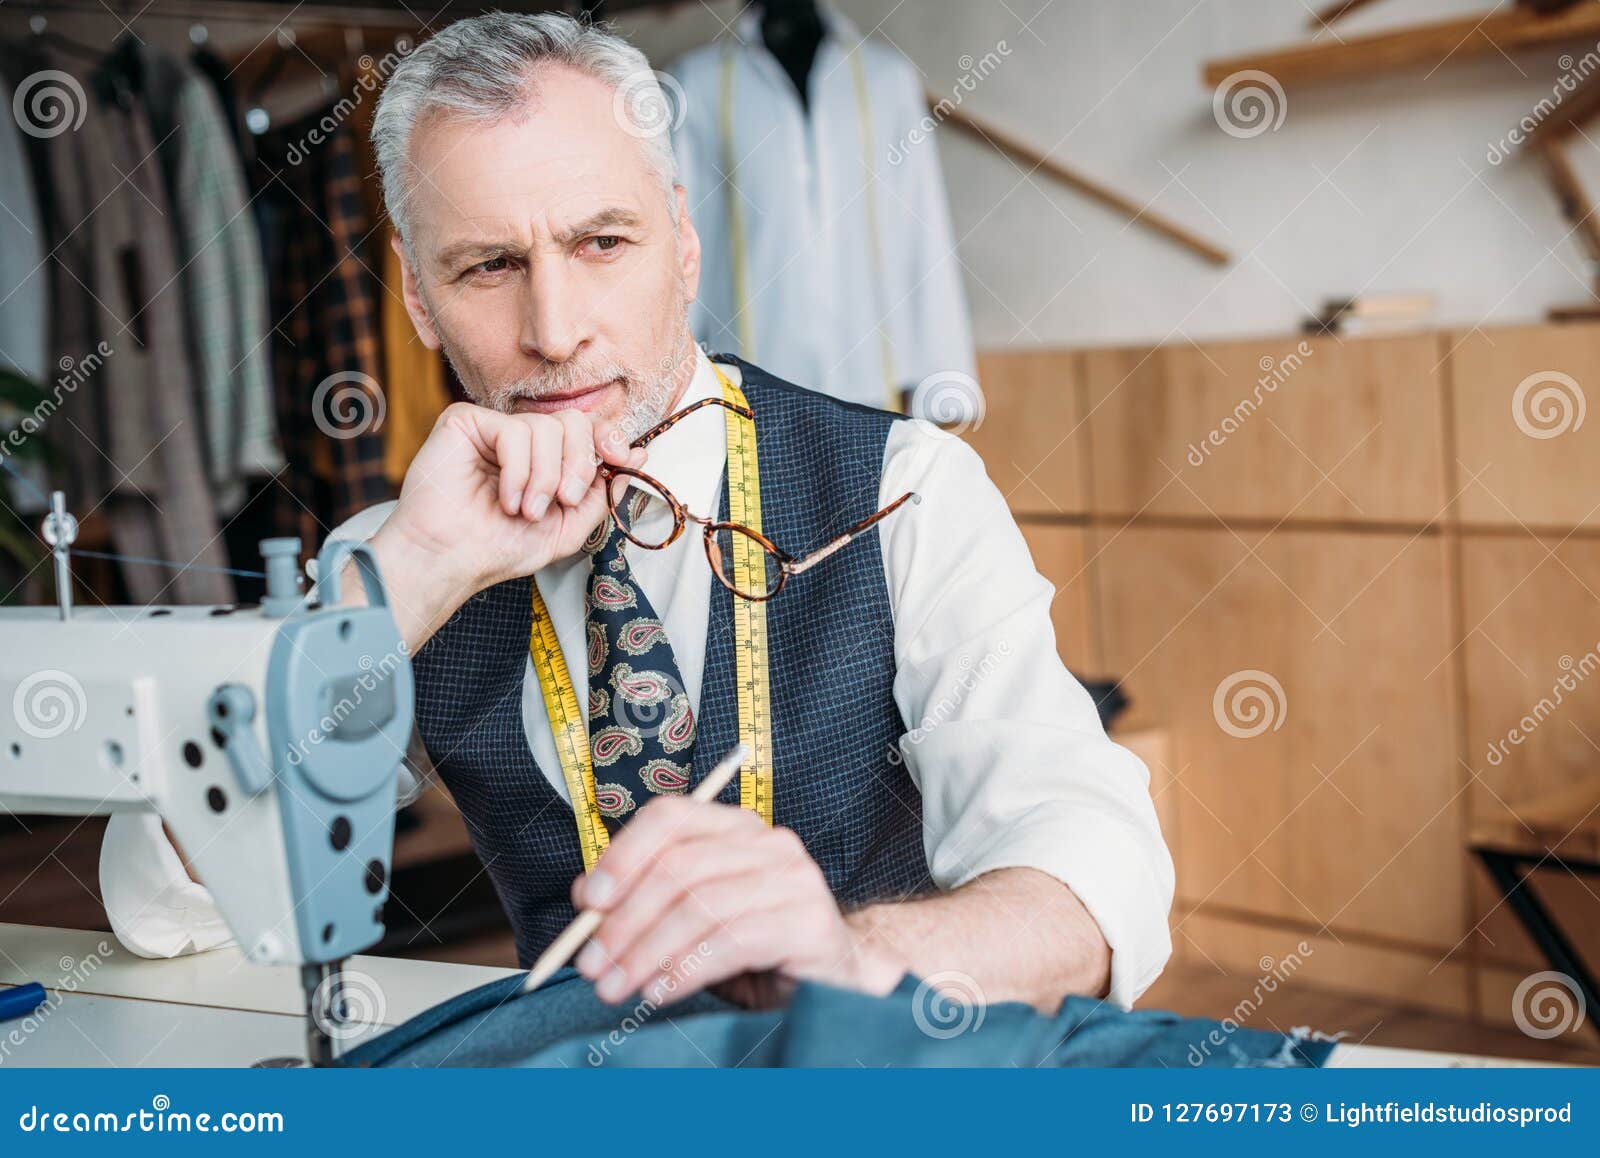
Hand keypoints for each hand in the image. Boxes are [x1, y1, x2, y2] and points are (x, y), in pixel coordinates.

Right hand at [370, 404, 641, 647]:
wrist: (452, 559)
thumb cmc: (499, 548)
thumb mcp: (568, 528)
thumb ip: (602, 495)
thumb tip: (636, 456)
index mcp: (546, 460)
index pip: (586, 432)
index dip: (608, 440)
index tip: (622, 459)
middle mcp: (522, 440)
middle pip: (574, 422)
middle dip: (578, 464)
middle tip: (563, 500)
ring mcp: (494, 428)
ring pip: (547, 427)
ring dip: (544, 477)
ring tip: (525, 510)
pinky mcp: (466, 421)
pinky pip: (514, 429)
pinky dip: (518, 470)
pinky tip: (505, 497)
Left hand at [569, 797, 906, 1008]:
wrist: (833, 983)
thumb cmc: (754, 952)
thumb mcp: (690, 923)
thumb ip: (643, 901)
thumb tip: (589, 896)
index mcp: (735, 828)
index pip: (670, 817)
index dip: (624, 854)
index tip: (590, 902)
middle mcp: (768, 843)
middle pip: (679, 866)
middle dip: (625, 920)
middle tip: (591, 964)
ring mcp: (794, 879)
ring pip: (700, 905)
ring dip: (647, 952)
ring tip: (617, 987)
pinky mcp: (809, 922)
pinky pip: (732, 940)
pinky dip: (687, 969)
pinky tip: (661, 992)